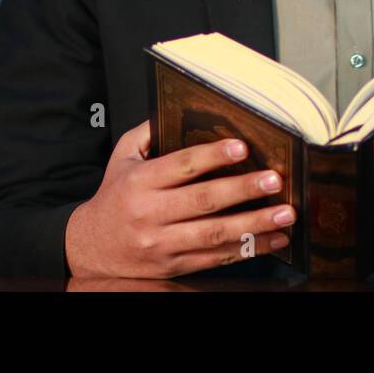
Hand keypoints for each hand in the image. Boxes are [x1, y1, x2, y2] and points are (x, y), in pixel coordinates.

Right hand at [64, 119, 295, 277]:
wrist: (88, 249)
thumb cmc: (114, 197)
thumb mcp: (122, 158)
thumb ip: (148, 132)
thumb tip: (176, 106)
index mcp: (140, 183)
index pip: (181, 166)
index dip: (212, 156)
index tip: (243, 147)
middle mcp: (150, 214)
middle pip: (203, 201)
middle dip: (243, 190)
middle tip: (275, 180)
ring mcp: (162, 244)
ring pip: (215, 234)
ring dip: (255, 224)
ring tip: (285, 213)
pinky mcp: (173, 267)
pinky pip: (216, 258)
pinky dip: (248, 250)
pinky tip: (274, 240)